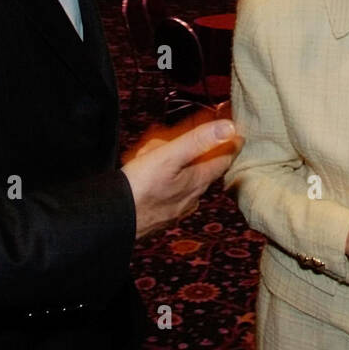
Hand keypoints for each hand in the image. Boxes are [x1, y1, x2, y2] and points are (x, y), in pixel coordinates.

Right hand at [122, 118, 239, 239]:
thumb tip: (229, 128)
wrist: (110, 221)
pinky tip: (148, 178)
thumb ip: (198, 141)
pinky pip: (167, 192)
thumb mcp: (169, 156)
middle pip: (202, 170)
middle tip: (178, 138)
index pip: (223, 160)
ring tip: (151, 153)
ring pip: (183, 181)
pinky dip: (162, 180)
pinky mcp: (158, 216)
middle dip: (195, 152)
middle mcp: (191, 198)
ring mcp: (175, 209)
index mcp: (197, 182)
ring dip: (174, 166)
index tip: (238, 134)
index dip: (230, 145)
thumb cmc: (139, 188)